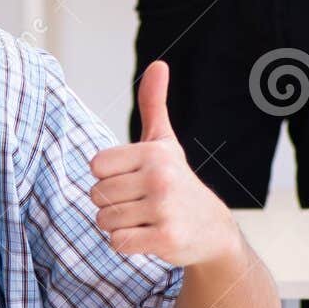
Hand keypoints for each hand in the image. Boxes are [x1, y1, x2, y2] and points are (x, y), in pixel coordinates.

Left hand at [88, 61, 241, 267]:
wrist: (212, 229)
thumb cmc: (178, 181)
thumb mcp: (165, 142)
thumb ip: (153, 104)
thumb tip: (158, 64)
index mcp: (153, 153)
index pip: (96, 166)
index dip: (108, 177)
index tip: (132, 179)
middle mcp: (160, 177)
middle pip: (97, 195)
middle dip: (112, 204)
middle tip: (140, 204)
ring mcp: (164, 209)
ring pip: (104, 220)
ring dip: (117, 225)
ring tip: (144, 219)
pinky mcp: (165, 238)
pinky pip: (118, 242)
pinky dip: (126, 244)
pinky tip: (147, 236)